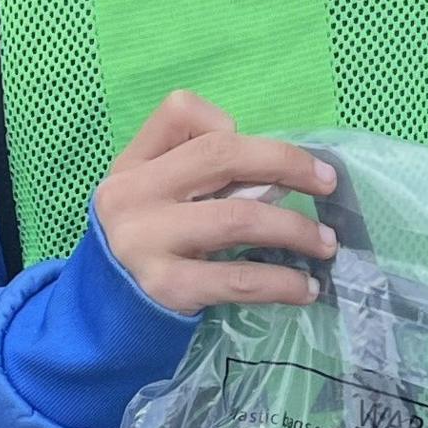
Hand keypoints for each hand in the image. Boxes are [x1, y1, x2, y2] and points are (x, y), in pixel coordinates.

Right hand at [92, 92, 338, 312]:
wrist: (100, 316)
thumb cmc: (145, 245)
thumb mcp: (151, 196)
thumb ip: (199, 175)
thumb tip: (279, 178)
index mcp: (132, 164)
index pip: (180, 111)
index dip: (227, 123)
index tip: (260, 156)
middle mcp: (133, 194)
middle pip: (222, 154)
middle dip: (287, 164)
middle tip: (327, 183)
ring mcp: (146, 241)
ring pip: (239, 217)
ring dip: (296, 229)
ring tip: (325, 243)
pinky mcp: (167, 288)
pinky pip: (239, 278)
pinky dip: (282, 282)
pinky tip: (305, 288)